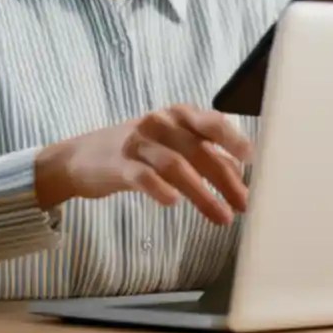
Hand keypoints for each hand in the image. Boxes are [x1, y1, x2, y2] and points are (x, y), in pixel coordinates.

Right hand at [34, 104, 251, 224]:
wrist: (79, 158)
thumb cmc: (137, 151)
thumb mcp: (172, 145)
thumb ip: (205, 154)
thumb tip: (240, 173)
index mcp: (178, 115)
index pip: (211, 122)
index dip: (233, 139)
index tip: (253, 159)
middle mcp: (160, 122)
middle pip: (198, 150)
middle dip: (225, 180)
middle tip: (243, 204)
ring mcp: (138, 142)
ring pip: (176, 166)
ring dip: (202, 194)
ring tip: (221, 217)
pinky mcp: (119, 165)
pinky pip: (143, 177)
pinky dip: (160, 189)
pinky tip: (173, 203)